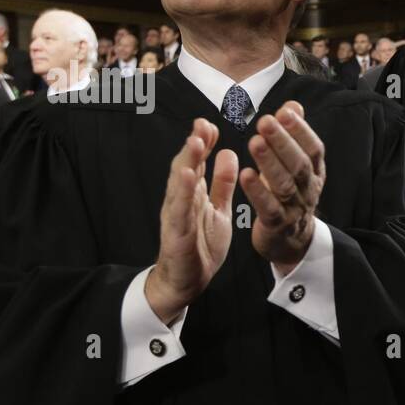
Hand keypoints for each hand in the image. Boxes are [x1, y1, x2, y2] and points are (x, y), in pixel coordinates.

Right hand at [145, 118, 237, 323]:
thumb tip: (228, 153)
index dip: (203, 143)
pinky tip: (188, 177)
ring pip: (180, 184)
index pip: (197, 162)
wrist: (188, 281)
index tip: (211, 124)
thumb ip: (222, 183)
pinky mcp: (176, 233)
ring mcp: (177, 215)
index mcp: (193, 194)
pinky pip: (180, 210)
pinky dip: (183, 192)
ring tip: (196, 142)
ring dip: (187, 162)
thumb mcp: (218, 210)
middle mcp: (181, 200)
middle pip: (186, 167)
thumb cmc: (201, 245)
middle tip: (202, 124)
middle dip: (194, 145)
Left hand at [240, 101, 326, 275]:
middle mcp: (308, 189)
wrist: (292, 240)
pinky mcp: (278, 225)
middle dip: (283, 142)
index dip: (301, 130)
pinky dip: (258, 191)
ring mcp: (295, 208)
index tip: (285, 112)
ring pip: (284, 185)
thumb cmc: (290, 195)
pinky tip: (245, 174)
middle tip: (265, 121)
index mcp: (314, 172)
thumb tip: (294, 105)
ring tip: (255, 142)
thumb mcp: (296, 165)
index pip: (313, 149)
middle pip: (299, 164)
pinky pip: (269, 208)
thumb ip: (294, 136)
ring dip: (269, 163)